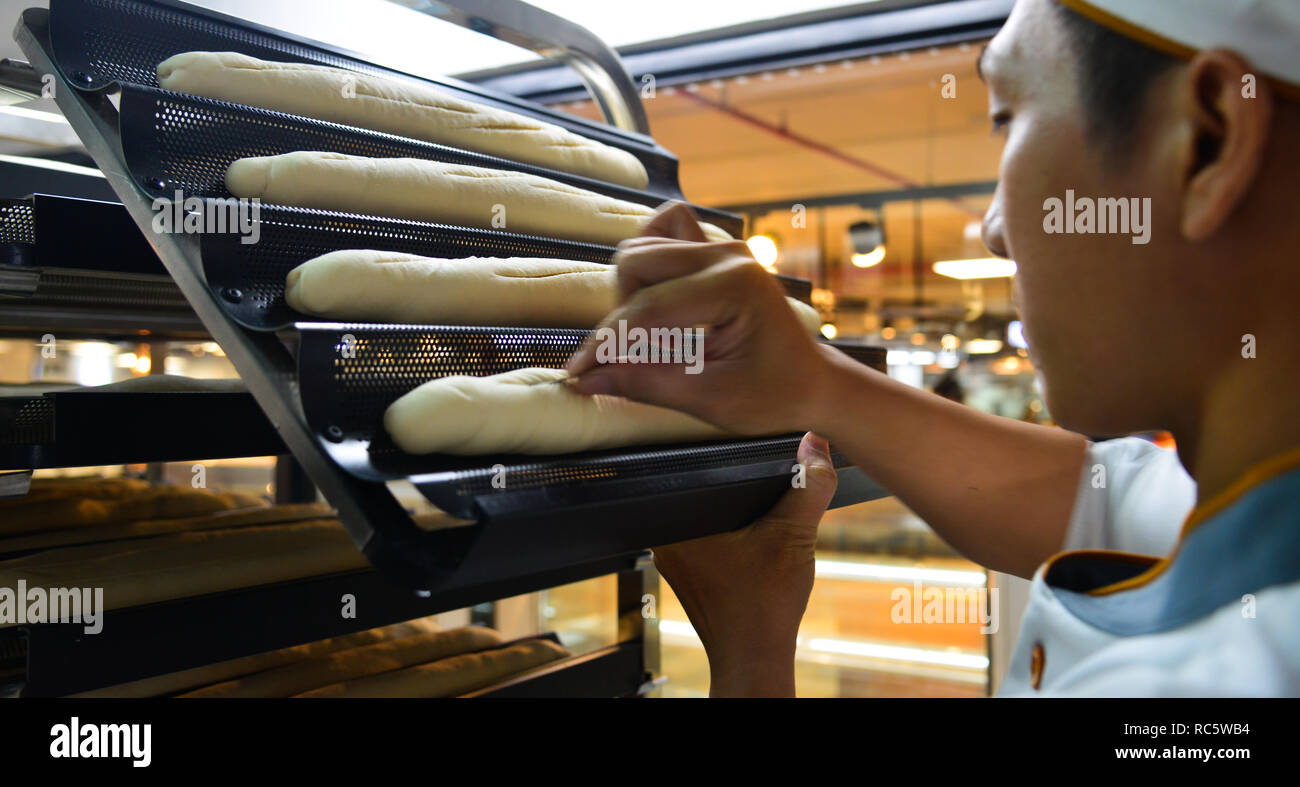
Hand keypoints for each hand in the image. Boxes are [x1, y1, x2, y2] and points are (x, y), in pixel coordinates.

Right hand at [565, 202, 836, 435]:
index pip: (649, 308)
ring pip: (642, 247)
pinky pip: (663, 233)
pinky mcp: (716, 249)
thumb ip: (645, 383)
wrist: (813, 382)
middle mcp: (728, 254)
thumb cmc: (774, 395)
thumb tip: (585, 380)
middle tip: (630, 358)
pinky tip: (655, 296)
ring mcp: (723, 246)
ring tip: (650, 334)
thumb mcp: (710, 400)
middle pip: (636, 264)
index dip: (606, 343)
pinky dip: (648, 261)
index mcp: (735, 286)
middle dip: (620, 315)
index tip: (575, 372)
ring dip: (631, 290)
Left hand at [653, 432, 837, 696]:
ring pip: (706, 515)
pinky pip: (711, 536)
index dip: (714, 450)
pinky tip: (755, 525)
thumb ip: (808, 486)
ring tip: (759, 488)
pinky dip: (733, 529)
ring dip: (733, 505)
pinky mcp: (693, 574)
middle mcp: (665, 541)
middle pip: (698, 491)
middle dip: (730, 478)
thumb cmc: (763, 606)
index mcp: (672, 526)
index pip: (686, 469)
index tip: (737, 438)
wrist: (756, 659)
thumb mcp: (793, 536)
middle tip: (756, 461)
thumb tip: (817, 443)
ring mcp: (677, 560)